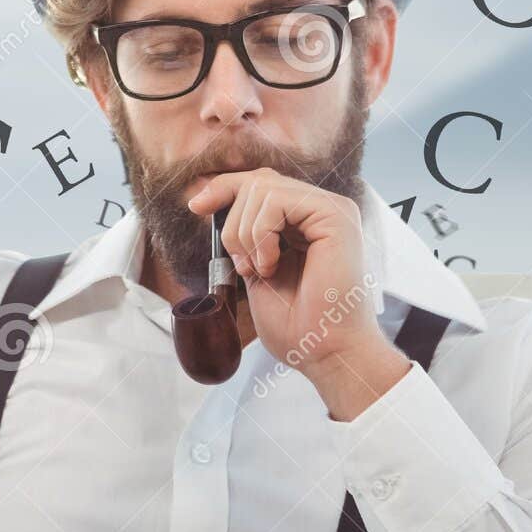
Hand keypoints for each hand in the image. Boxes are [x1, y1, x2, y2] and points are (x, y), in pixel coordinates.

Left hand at [186, 167, 408, 413]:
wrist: (322, 350)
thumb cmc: (296, 323)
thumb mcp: (257, 268)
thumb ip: (247, 235)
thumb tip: (209, 202)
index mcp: (305, 221)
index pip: (259, 183)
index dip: (222, 188)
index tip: (195, 206)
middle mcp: (321, 209)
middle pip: (257, 181)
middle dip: (234, 225)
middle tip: (244, 267)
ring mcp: (331, 209)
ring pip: (262, 188)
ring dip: (246, 234)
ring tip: (260, 270)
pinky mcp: (336, 215)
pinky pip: (277, 200)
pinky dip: (262, 234)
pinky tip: (272, 265)